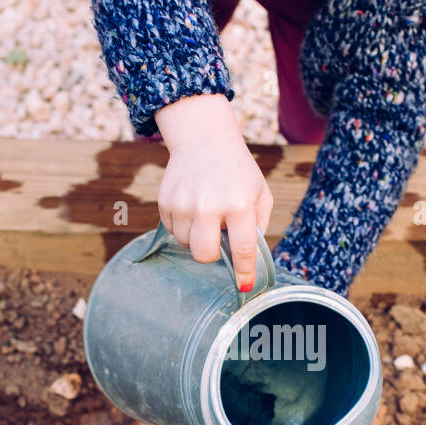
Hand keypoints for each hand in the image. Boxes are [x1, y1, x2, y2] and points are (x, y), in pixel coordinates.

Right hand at [155, 94, 273, 291]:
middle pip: (204, 255)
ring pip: (185, 244)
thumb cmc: (237, 170)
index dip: (244, 272)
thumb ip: (258, 225)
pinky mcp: (165, 201)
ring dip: (196, 237)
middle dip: (211, 256)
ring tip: (205, 215)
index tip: (245, 285)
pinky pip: (172, 230)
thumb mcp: (260, 193)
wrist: (204, 139)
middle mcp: (209, 206)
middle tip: (217, 241)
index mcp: (238, 204)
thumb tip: (248, 258)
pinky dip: (183, 225)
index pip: (241, 250)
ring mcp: (183, 203)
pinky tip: (192, 206)